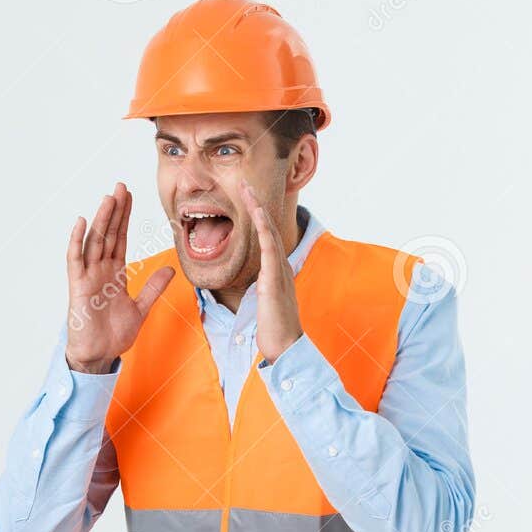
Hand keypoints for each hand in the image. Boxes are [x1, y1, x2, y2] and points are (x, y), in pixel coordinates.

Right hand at [64, 183, 173, 372]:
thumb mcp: (141, 308)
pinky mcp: (78, 287)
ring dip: (102, 220)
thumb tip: (171, 269)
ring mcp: (88, 276)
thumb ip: (154, 288)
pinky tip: (82, 222)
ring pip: (95, 242)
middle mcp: (101, 270)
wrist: (99, 355)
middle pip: (109, 234)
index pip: (121, 238)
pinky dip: (77, 241)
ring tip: (108, 198)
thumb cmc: (114, 334)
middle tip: (121, 186)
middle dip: (115, 210)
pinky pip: (76, 260)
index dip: (125, 217)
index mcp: (115, 273)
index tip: (130, 196)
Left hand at [240, 180, 301, 362]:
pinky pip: (269, 248)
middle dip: (257, 204)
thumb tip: (258, 283)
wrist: (286, 348)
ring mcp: (279, 271)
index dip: (257, 217)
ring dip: (258, 209)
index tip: (247, 199)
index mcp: (276, 271)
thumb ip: (262, 289)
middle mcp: (280, 266)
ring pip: (270, 232)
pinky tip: (257, 212)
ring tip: (248, 189)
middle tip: (245, 183)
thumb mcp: (264, 303)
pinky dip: (264, 228)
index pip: (266, 238)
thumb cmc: (274, 329)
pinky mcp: (275, 279)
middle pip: (269, 228)